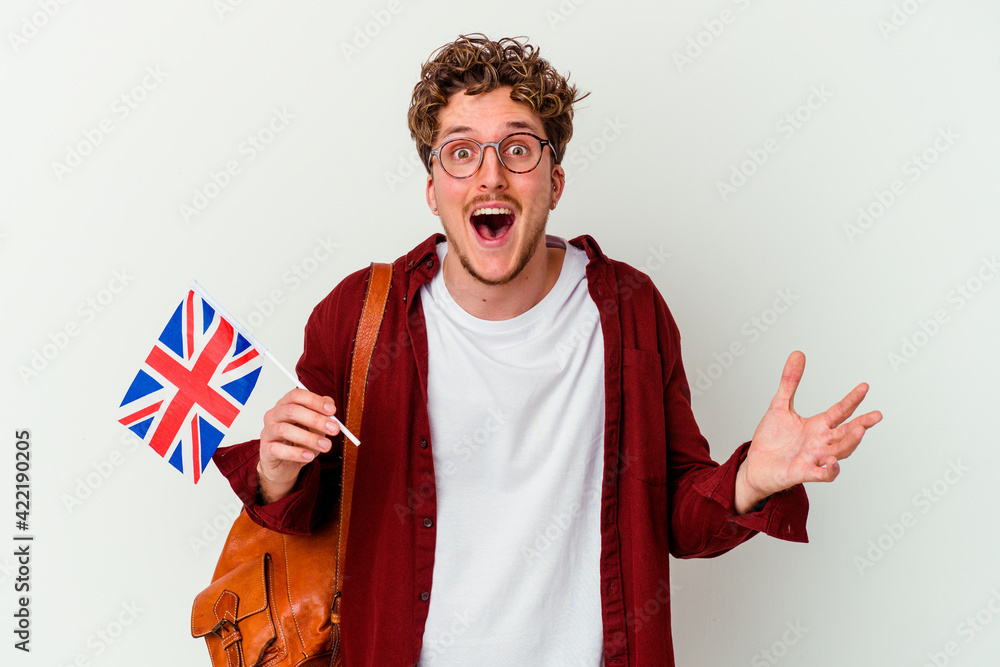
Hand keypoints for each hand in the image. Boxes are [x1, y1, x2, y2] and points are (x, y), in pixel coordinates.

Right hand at [257, 388, 339, 502]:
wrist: (283, 465)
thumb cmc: (297, 443)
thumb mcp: (313, 427)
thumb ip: (320, 415)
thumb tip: (330, 403)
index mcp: (285, 406)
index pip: (296, 395)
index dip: (315, 401)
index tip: (332, 410)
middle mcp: (274, 416)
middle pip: (291, 411)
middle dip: (316, 419)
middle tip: (334, 429)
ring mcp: (268, 432)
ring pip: (284, 430)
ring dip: (309, 438)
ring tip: (325, 446)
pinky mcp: (266, 450)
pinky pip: (278, 449)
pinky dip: (296, 453)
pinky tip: (309, 456)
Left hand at [734, 351, 882, 513]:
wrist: (755, 465)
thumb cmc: (771, 439)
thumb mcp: (779, 405)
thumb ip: (790, 381)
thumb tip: (798, 354)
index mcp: (818, 426)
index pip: (840, 411)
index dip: (852, 399)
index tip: (865, 386)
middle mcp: (820, 442)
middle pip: (846, 433)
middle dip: (862, 424)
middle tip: (876, 415)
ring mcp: (814, 458)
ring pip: (840, 451)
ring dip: (850, 443)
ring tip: (859, 430)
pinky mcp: (803, 473)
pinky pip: (822, 474)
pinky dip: (830, 470)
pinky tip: (833, 461)